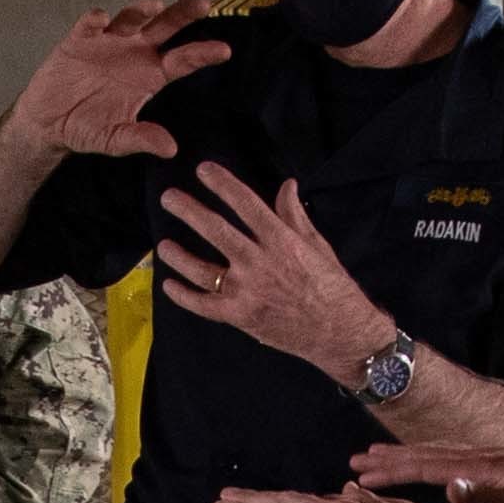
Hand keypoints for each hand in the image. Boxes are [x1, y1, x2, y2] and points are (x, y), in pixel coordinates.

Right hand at [11, 0, 235, 158]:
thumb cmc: (86, 128)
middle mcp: (134, 53)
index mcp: (149, 76)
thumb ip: (140, 139)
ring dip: (141, 10)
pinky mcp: (80, 39)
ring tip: (153, 6)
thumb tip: (169, 148)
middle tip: (202, 5)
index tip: (224, 51)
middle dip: (183, 15)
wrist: (49, 122)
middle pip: (164, 28)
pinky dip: (95, 20)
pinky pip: (90, 25)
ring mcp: (109, 42)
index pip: (181, 61)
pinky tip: (100, 19)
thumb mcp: (115, 139)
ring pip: (131, 19)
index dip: (201, 54)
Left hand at [155, 166, 400, 379]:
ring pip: (202, 269)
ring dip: (178, 255)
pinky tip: (170, 284)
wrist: (340, 332)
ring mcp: (247, 291)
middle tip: (168, 197)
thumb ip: (294, 215)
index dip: (222, 184)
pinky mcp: (240, 317)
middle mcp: (260, 263)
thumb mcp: (317, 245)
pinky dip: (183, 296)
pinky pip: (204, 306)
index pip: (245, 204)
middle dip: (189, 210)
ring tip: (163, 245)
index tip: (202, 170)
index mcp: (281, 241)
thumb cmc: (331, 286)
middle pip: (216, 230)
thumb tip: (286, 185)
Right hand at [351, 441, 503, 502]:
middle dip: (389, 459)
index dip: (393, 470)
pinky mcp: (493, 464)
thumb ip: (483, 495)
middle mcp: (478, 457)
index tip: (364, 474)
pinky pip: (450, 457)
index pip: (425, 465)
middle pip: (424, 454)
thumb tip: (446, 485)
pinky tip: (425, 464)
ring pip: (435, 454)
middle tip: (356, 463)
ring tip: (378, 459)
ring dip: (405, 457)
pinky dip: (428, 459)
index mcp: (479, 466)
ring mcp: (485, 458)